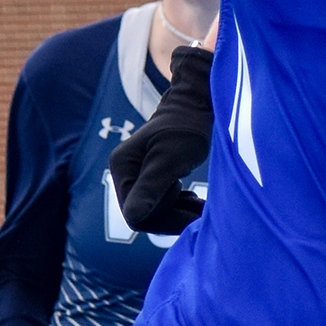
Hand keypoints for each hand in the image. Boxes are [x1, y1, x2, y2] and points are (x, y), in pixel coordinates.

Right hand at [108, 45, 212, 233]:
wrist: (195, 106)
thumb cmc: (185, 129)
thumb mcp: (169, 159)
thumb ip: (151, 187)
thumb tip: (133, 218)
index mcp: (122, 167)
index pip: (135, 213)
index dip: (165, 219)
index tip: (193, 211)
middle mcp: (123, 172)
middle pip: (143, 214)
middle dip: (173, 216)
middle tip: (202, 210)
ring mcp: (134, 174)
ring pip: (153, 211)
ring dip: (178, 213)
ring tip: (201, 204)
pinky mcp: (148, 176)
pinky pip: (158, 203)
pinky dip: (177, 206)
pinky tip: (193, 200)